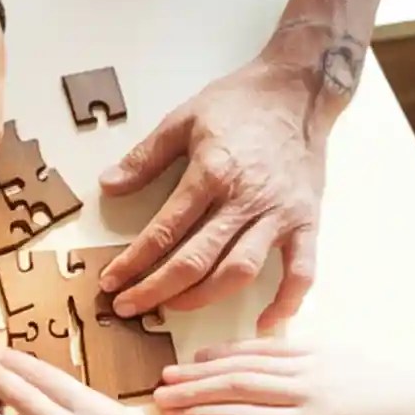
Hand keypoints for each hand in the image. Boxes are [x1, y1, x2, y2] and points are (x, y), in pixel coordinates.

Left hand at [98, 32, 349, 330]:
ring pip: (239, 271)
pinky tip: (264, 325)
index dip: (133, 262)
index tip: (111, 282)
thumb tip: (108, 185)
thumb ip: (144, 157)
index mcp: (212, 172)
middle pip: (196, 260)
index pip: (164, 230)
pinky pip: (301, 271)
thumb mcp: (183, 119)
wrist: (298, 89)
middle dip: (157, 289)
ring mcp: (279, 215)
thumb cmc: (240, 103)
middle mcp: (245, 199)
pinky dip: (285, 302)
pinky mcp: (306, 222)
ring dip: (204, 298)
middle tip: (129, 307)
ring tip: (173, 308)